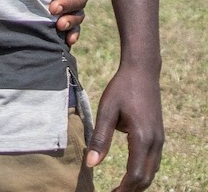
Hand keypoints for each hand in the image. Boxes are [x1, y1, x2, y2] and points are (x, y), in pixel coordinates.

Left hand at [53, 0, 97, 45]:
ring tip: (59, 24)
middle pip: (80, 0)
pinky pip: (75, 25)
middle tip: (52, 8)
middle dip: (67, 5)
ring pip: (78, 14)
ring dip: (70, 20)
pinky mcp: (68, 13)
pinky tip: (68, 40)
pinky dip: (73, 33)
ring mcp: (76, 2)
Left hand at [86, 60, 162, 190]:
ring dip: (138, 182)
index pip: (135, 174)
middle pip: (146, 177)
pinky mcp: (158, 135)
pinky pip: (153, 161)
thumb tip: (91, 164)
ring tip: (120, 188)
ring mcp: (159, 139)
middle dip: (131, 189)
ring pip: (151, 170)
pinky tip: (130, 174)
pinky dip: (143, 171)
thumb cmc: (121, 89)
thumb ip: (100, 138)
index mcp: (142, 138)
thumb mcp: (106, 110)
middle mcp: (155, 142)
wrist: (142, 72)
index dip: (123, 188)